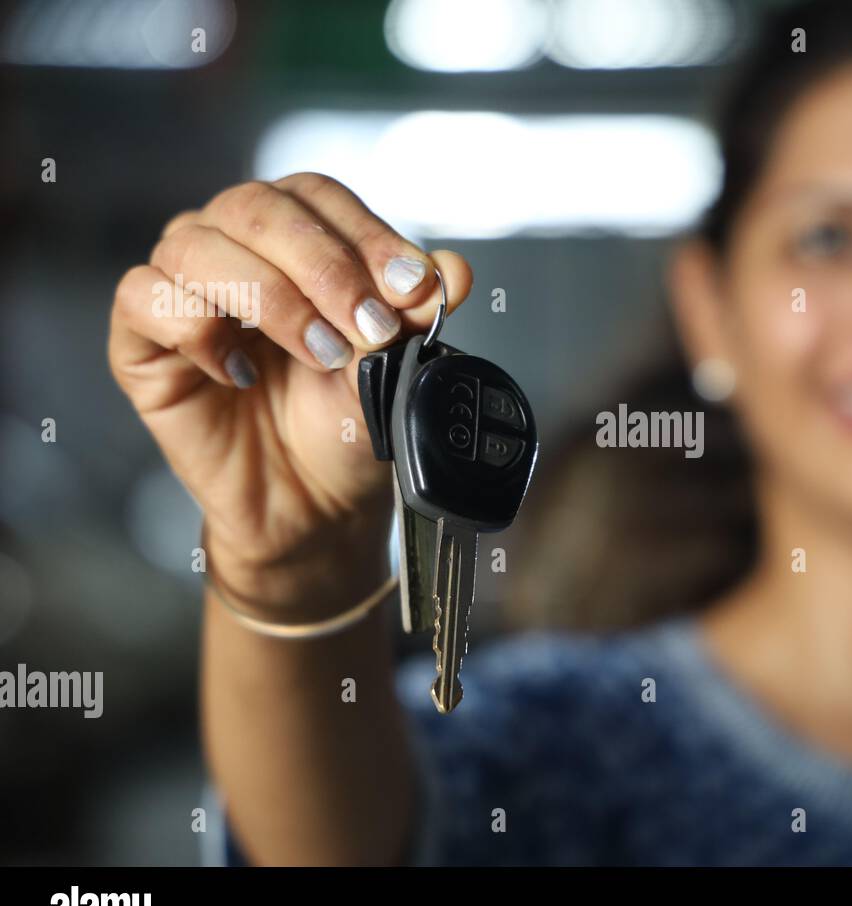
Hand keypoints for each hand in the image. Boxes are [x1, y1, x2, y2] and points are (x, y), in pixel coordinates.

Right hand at [109, 173, 472, 614]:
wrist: (312, 503)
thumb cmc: (345, 422)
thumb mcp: (393, 367)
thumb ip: (417, 316)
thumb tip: (453, 270)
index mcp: (295, 236)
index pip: (318, 196)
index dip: (365, 234)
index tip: (413, 286)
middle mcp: (231, 246)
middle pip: (258, 208)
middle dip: (324, 266)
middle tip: (369, 326)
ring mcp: (180, 287)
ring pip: (197, 245)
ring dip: (271, 297)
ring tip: (323, 355)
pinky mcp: (140, 338)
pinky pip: (145, 299)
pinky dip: (197, 328)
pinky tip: (241, 374)